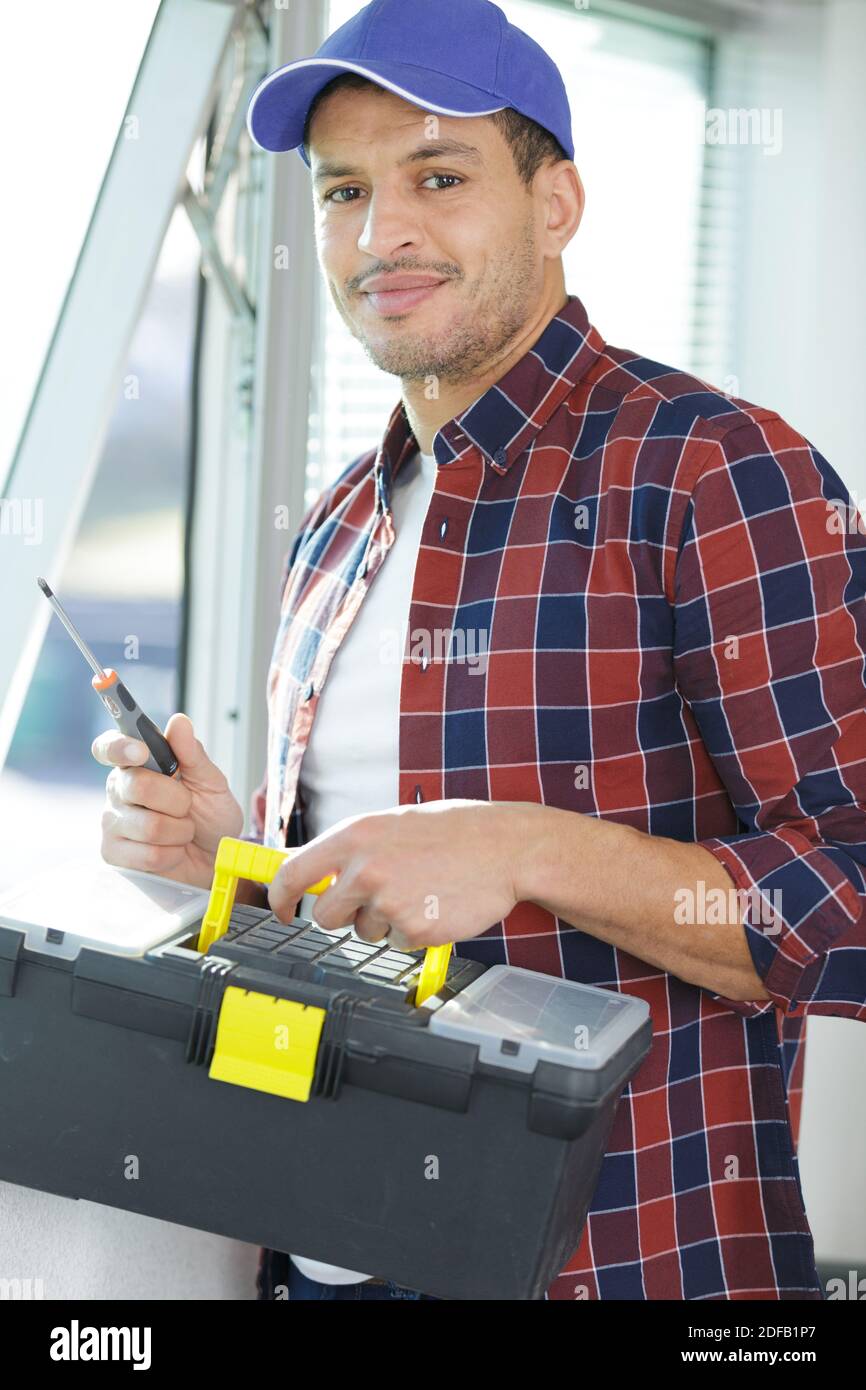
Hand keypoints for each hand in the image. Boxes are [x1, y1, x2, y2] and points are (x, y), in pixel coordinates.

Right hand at [92, 712, 243, 888]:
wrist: (216, 859)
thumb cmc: (210, 817)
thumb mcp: (211, 783)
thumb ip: (193, 754)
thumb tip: (178, 722)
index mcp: (136, 765)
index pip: (109, 747)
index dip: (119, 747)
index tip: (140, 751)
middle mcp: (118, 790)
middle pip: (138, 785)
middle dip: (177, 800)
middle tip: (187, 806)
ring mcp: (112, 823)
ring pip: (149, 825)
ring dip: (180, 831)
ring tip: (182, 832)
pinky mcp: (114, 855)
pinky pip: (149, 855)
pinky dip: (173, 854)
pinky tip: (172, 852)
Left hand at [267, 800, 528, 946]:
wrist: (505, 848)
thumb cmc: (452, 831)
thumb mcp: (391, 824)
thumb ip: (351, 850)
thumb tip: (311, 873)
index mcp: (354, 836)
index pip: (292, 874)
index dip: (280, 899)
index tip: (282, 911)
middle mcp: (364, 869)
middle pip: (326, 916)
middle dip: (346, 915)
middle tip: (378, 897)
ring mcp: (389, 902)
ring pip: (365, 931)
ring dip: (386, 921)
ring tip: (420, 890)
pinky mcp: (415, 929)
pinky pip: (399, 943)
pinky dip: (415, 931)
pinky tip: (437, 903)